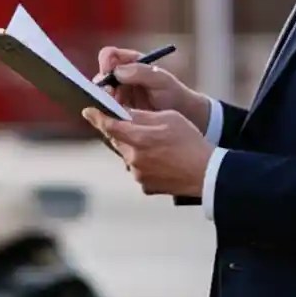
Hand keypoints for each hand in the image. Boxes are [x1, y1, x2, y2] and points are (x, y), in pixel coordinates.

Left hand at [81, 108, 212, 198]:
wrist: (207, 173)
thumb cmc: (190, 142)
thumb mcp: (168, 118)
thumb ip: (142, 116)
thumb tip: (123, 113)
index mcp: (139, 138)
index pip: (109, 125)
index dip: (97, 117)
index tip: (88, 111)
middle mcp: (134, 158)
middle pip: (117, 140)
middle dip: (120, 131)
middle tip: (134, 125)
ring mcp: (138, 173)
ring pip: (127, 154)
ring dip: (134, 147)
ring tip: (157, 145)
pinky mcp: (145, 185)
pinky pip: (137, 169)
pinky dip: (143, 162)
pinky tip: (161, 160)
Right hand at [95, 47, 210, 127]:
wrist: (183, 117)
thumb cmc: (174, 94)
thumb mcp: (162, 80)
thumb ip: (141, 72)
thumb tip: (117, 71)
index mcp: (131, 62)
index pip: (110, 55)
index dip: (106, 61)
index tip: (109, 71)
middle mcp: (121, 77)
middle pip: (102, 75)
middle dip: (102, 84)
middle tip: (108, 93)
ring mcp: (118, 94)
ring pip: (101, 94)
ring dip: (103, 100)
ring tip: (113, 107)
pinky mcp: (117, 111)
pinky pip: (105, 109)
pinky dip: (107, 112)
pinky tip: (114, 117)